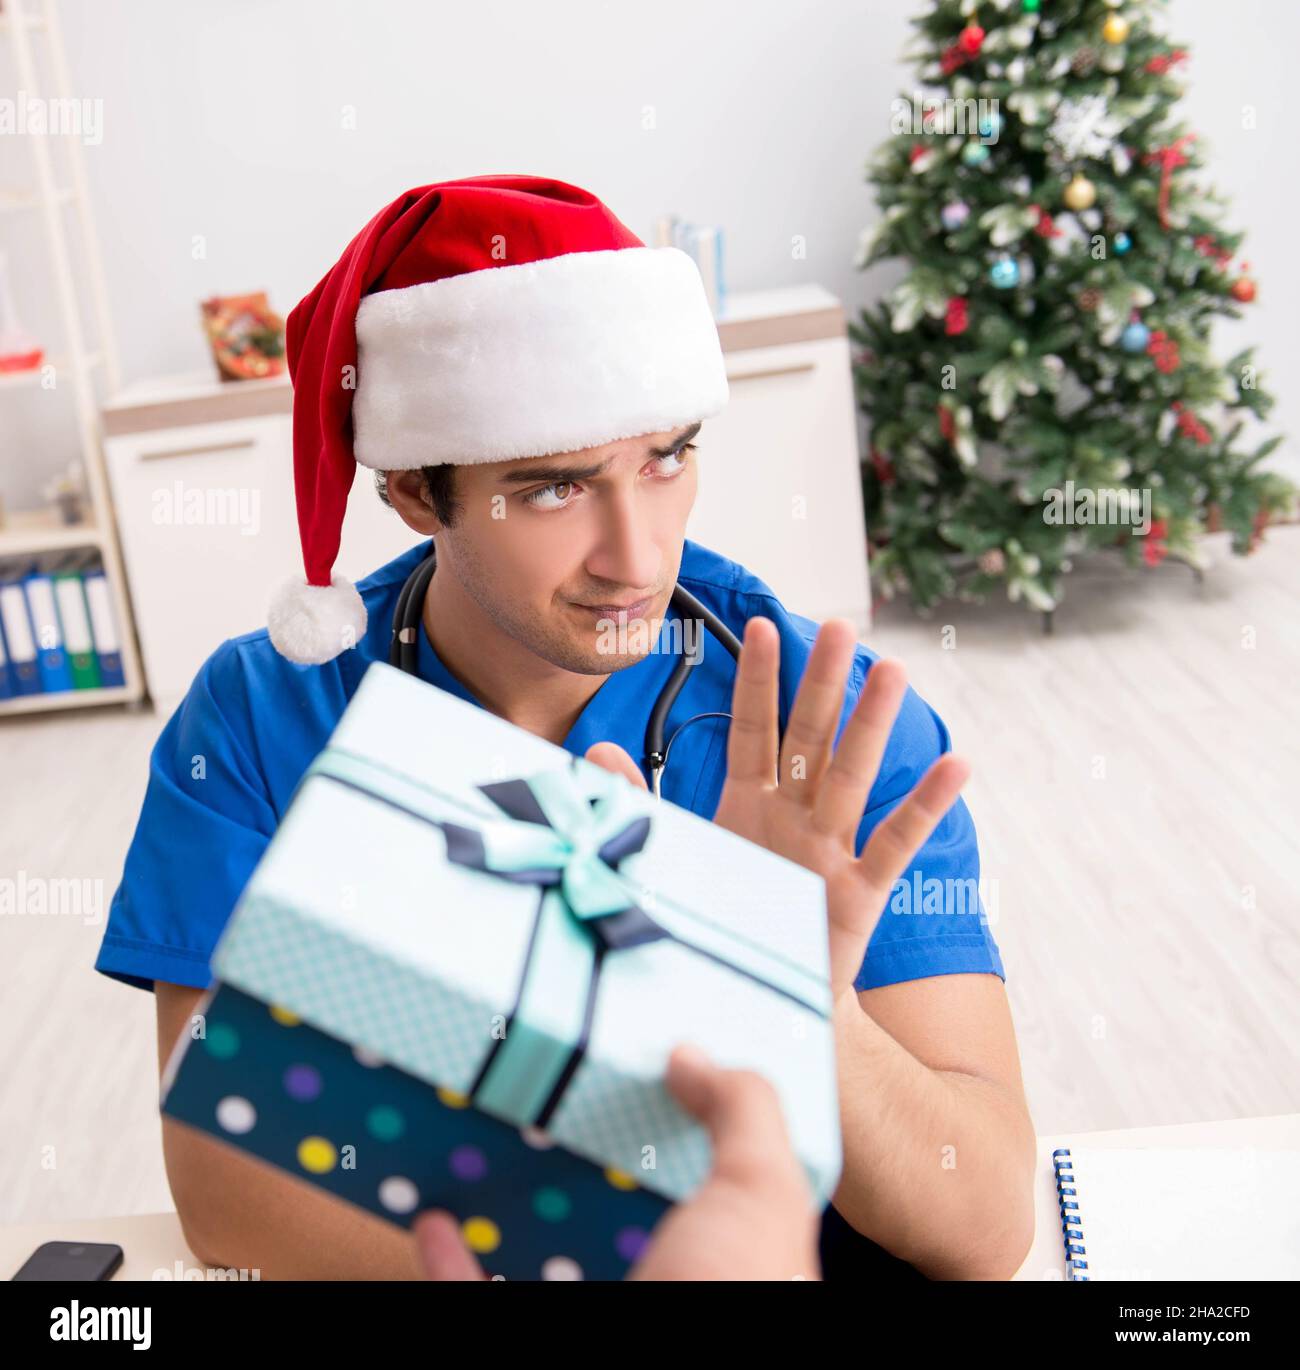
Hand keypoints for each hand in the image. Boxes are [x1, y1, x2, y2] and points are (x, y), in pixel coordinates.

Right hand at [413, 1044, 819, 1280]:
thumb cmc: (723, 1305)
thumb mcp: (761, 1196)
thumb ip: (743, 1115)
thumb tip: (695, 1054)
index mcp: (726, 1260)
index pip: (711, 1188)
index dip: (686, 1131)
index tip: (649, 1070)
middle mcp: (661, 1289)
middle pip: (616, 1219)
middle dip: (587, 1166)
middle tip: (554, 1101)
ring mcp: (593, 1310)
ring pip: (542, 1259)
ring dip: (509, 1208)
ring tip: (488, 1146)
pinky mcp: (525, 1342)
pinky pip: (476, 1299)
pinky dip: (447, 1263)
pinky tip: (434, 1219)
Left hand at [586, 618, 970, 1011]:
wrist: (757, 998)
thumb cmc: (722, 918)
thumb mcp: (672, 856)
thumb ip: (637, 802)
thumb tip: (593, 750)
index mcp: (748, 804)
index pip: (754, 730)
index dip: (759, 681)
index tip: (763, 627)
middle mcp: (792, 817)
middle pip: (810, 739)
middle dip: (823, 684)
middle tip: (842, 626)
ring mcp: (829, 850)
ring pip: (851, 777)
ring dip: (871, 725)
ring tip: (894, 669)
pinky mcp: (858, 894)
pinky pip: (893, 845)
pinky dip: (924, 808)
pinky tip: (956, 766)